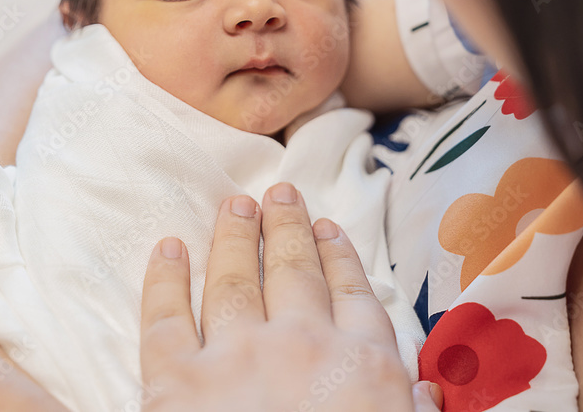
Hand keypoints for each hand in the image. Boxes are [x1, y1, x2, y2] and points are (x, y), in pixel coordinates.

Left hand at [139, 183, 442, 411]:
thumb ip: (403, 410)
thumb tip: (417, 390)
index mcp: (363, 367)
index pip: (352, 294)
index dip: (337, 255)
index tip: (327, 226)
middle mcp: (303, 344)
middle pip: (294, 272)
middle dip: (287, 228)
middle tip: (278, 192)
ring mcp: (237, 357)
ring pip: (236, 278)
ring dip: (235, 237)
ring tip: (234, 205)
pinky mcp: (176, 380)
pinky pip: (166, 316)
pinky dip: (165, 277)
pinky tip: (169, 248)